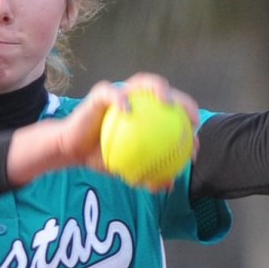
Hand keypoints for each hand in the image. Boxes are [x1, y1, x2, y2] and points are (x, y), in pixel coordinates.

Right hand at [6, 74, 198, 185]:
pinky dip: (121, 100)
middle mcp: (137, 99)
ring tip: (166, 103)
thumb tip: (168, 186)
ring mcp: (120, 93)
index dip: (189, 122)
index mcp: (147, 114)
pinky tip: (127, 112)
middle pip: (166, 93)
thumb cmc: (102, 157)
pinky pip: (111, 94)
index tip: (195, 140)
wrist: (73, 150)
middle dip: (183, 101)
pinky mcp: (100, 94)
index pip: (174, 113)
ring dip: (158, 88)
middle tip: (191, 119)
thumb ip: (148, 175)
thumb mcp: (128, 169)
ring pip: (142, 82)